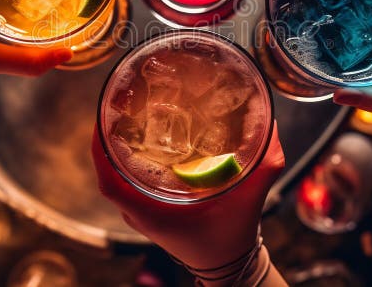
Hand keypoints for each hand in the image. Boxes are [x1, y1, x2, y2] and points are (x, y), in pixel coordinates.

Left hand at [93, 123, 284, 269]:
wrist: (227, 266)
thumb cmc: (229, 239)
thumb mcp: (248, 200)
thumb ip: (264, 164)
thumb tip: (271, 127)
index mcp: (152, 212)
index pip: (109, 183)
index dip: (99, 150)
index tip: (102, 120)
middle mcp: (140, 212)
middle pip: (109, 171)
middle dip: (108, 137)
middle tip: (118, 105)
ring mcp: (142, 211)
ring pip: (117, 175)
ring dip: (116, 147)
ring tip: (126, 115)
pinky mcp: (149, 209)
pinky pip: (128, 181)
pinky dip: (128, 159)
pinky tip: (141, 138)